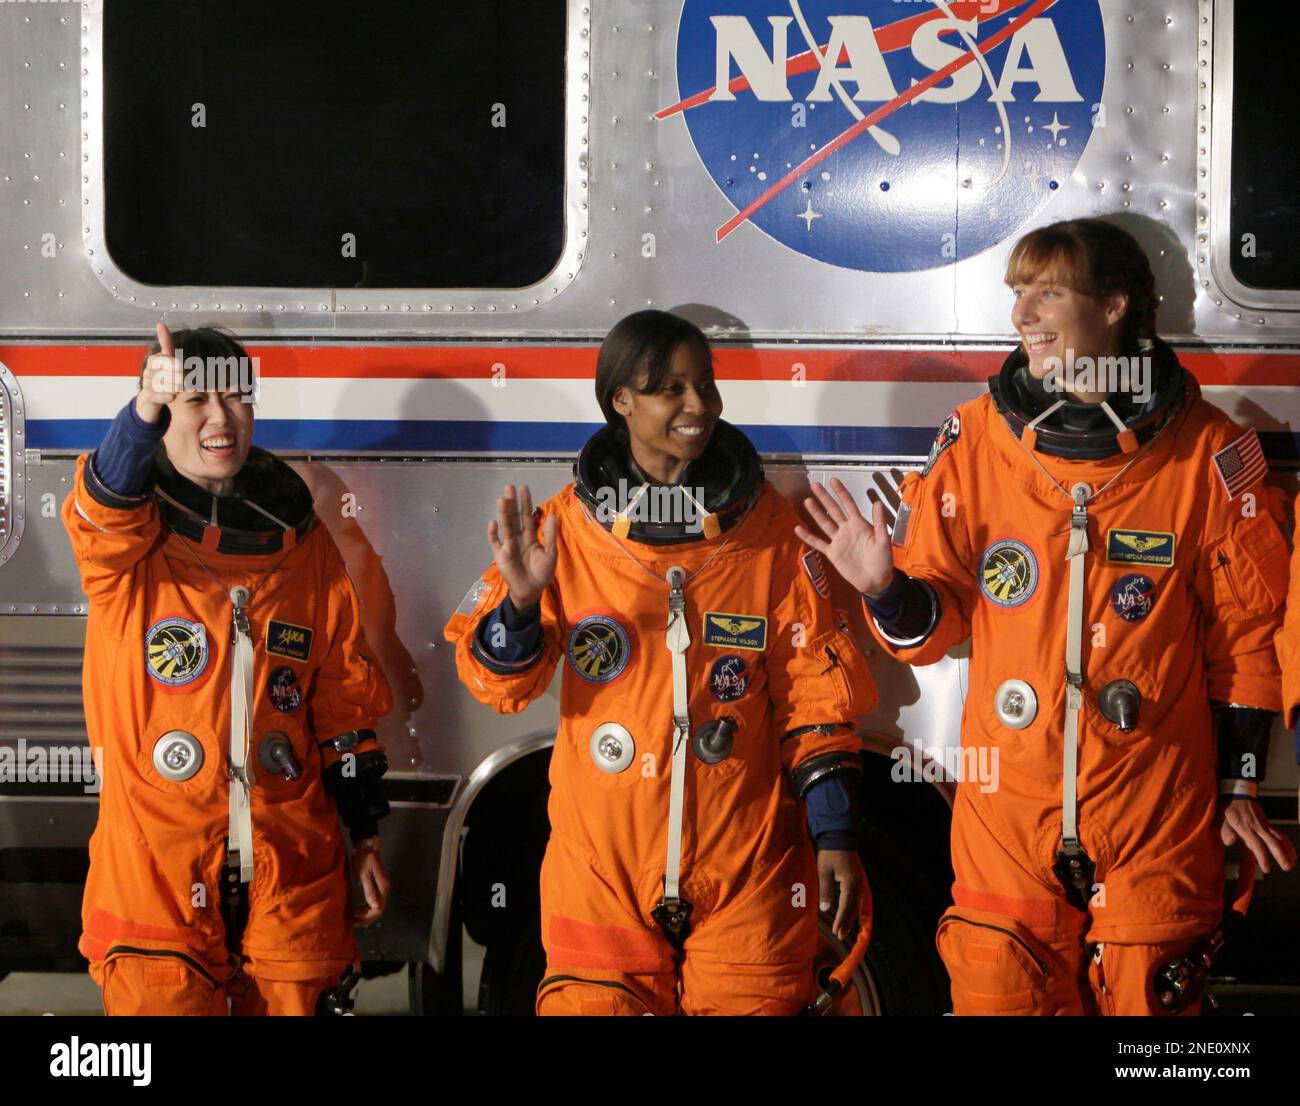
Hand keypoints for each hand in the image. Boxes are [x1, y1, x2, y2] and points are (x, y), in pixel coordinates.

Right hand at [135, 321, 181, 422]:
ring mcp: (147, 383)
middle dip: (181, 378)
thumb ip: (165, 342)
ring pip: (171, 385)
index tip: (180, 369)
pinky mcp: (148, 396)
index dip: (177, 365)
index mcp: (154, 359)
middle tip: (182, 381)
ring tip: (176, 388)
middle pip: (173, 373)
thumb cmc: (162, 375)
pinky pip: (165, 396)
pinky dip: (171, 396)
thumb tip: (159, 323)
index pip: (169, 359)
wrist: (150, 397)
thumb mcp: (166, 358)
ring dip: (177, 388)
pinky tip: (171, 396)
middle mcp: (149, 370)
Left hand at [351, 837, 388, 924]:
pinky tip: (358, 909)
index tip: (353, 917)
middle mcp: (384, 889)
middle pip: (378, 909)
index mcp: (382, 887)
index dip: (367, 916)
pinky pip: (373, 900)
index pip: (378, 908)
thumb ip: (369, 890)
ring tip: (353, 917)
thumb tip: (375, 907)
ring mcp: (381, 887)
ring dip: (365, 914)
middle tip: (352, 922)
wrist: (366, 846)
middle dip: (366, 918)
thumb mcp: (364, 874)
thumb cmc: (363, 859)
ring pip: (376, 906)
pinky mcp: (377, 885)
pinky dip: (366, 907)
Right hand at [487, 484, 557, 609]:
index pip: (528, 516)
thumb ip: (550, 535)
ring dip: (503, 513)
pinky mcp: (500, 555)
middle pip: (514, 517)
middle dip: (512, 503)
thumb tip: (553, 516)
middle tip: (509, 487)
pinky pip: (495, 542)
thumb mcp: (550, 554)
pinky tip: (493, 522)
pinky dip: (493, 533)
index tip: (524, 488)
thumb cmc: (542, 573)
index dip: (526, 502)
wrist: (532, 590)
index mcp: (530, 536)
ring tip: (502, 499)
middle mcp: (518, 537)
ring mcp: (508, 545)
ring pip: (505, 526)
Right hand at [794, 477, 894, 596]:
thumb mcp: (883, 541)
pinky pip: (818, 543)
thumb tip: (877, 502)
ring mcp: (838, 541)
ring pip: (824, 523)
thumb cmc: (883, 560)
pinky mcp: (832, 553)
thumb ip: (879, 522)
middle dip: (824, 498)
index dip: (841, 492)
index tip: (833, 480)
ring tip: (807, 501)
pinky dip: (808, 536)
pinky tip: (798, 529)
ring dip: (816, 512)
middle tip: (814, 485)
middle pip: (833, 510)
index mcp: (859, 524)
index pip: (849, 504)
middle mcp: (846, 529)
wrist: (876, 581)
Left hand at [817, 848, 865, 941]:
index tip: (837, 933)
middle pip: (854, 909)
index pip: (846, 907)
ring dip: (852, 919)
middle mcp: (859, 886)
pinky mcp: (859, 881)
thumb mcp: (824, 871)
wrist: (840, 838)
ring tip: (845, 931)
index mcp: (850, 883)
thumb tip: (825, 909)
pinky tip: (851, 917)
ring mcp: (861, 883)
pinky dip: (855, 911)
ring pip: (858, 906)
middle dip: (847, 924)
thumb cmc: (829, 854)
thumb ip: (825, 890)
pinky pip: (859, 900)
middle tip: (841, 937)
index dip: (841, 921)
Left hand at [1219, 798, 1296, 875]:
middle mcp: (1258, 828)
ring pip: (1280, 838)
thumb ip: (1226, 832)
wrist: (1243, 798)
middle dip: (1281, 855)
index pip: (1257, 845)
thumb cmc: (1233, 812)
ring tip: (1292, 863)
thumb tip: (1230, 842)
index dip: (1262, 857)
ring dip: (1287, 851)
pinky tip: (1292, 853)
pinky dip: (1288, 844)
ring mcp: (1266, 826)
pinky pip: (1281, 835)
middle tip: (1286, 867)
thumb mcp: (1225, 821)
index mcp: (1246, 828)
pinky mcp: (1270, 825)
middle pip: (1273, 842)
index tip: (1266, 869)